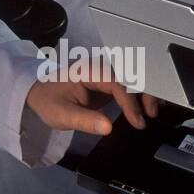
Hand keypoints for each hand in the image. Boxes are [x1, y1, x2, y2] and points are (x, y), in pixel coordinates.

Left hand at [25, 71, 157, 137]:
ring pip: (135, 76)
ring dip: (147, 91)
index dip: (130, 101)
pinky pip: (131, 82)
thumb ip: (84, 120)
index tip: (137, 120)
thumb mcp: (61, 114)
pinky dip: (142, 92)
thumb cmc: (49, 101)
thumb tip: (108, 127)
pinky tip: (148, 106)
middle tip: (150, 115)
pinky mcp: (111, 79)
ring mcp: (107, 71)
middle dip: (146, 91)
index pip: (116, 81)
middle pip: (132, 73)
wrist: (41, 92)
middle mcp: (101, 66)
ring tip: (152, 112)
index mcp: (88, 70)